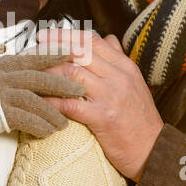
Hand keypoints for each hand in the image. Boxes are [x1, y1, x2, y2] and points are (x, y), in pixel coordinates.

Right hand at [0, 51, 85, 136]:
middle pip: (41, 78)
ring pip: (37, 101)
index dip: (54, 55)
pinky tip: (49, 132)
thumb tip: (30, 74)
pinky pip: (27, 120)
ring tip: (65, 123)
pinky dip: (40, 126)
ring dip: (54, 113)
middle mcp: (4, 77)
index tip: (72, 54)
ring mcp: (2, 95)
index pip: (35, 58)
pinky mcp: (0, 113)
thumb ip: (11, 75)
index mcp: (5, 65)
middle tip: (81, 91)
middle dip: (63, 85)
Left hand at [33, 28, 163, 181]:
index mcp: (125, 67)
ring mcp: (111, 97)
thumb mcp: (135, 83)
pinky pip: (71, 104)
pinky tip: (39, 100)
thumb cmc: (141, 119)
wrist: (154, 150)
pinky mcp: (103, 118)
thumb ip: (119, 59)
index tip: (46, 36)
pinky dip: (52, 101)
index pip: (92, 41)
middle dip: (51, 49)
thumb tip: (107, 38)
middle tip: (31, 51)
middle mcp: (118, 77)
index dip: (65, 35)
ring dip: (48, 73)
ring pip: (72, 74)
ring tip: (31, 74)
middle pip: (78, 52)